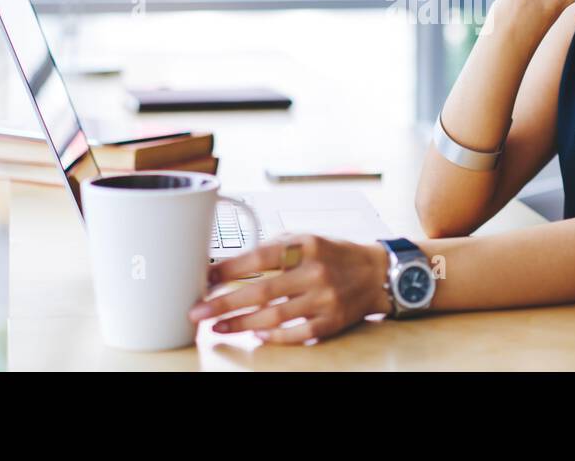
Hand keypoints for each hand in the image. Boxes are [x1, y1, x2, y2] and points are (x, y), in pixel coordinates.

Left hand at [189, 234, 389, 344]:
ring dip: (241, 323)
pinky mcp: (331, 321)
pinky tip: (254, 334)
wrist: (376, 273)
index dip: (229, 269)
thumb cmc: (335, 254)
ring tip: (218, 327)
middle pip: (262, 291)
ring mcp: (324, 299)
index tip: (205, 278)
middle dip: (224, 303)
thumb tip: (231, 265)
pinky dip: (273, 336)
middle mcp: (315, 271)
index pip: (260, 256)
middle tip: (198, 312)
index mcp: (306, 245)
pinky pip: (296, 333)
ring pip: (274, 316)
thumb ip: (275, 248)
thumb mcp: (307, 238)